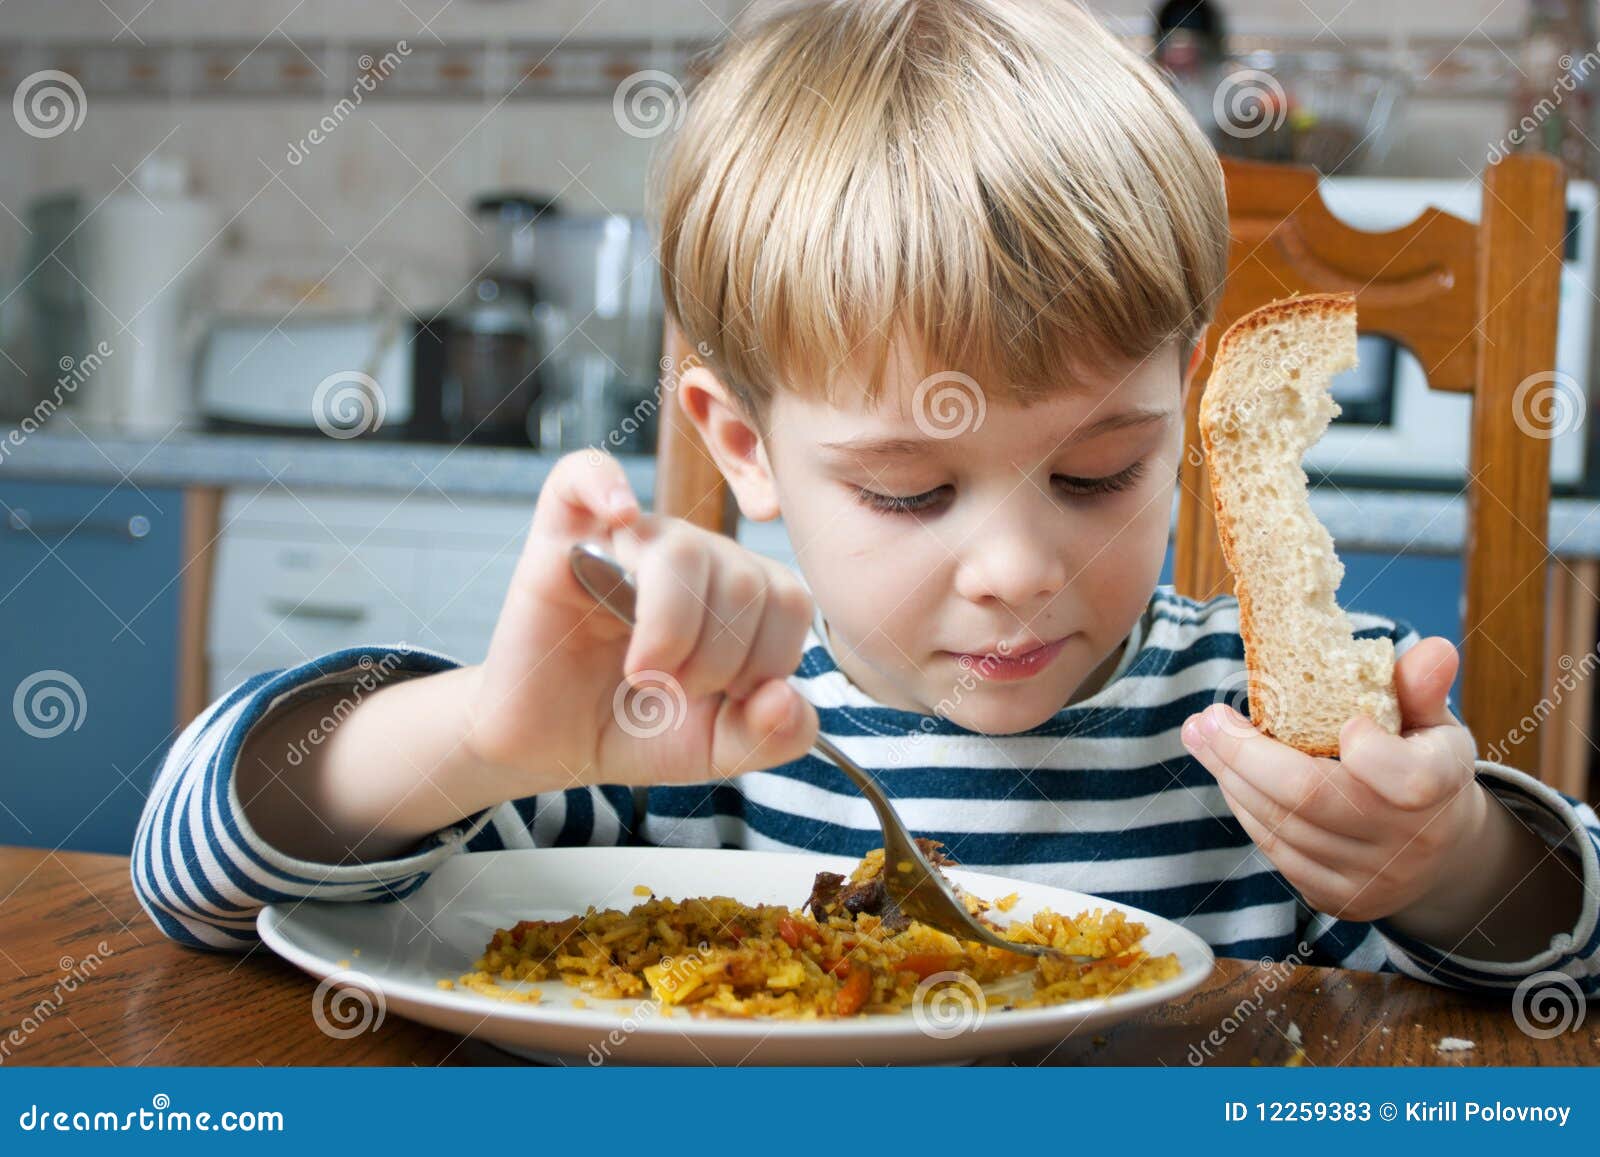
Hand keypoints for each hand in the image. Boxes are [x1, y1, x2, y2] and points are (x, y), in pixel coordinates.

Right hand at [462, 450, 819, 791]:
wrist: (551, 745)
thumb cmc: (635, 729)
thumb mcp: (717, 750)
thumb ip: (773, 736)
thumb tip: (784, 698)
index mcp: (737, 589)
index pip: (788, 598)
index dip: (768, 661)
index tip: (726, 699)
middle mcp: (691, 554)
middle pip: (741, 579)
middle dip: (716, 662)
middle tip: (671, 693)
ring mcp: (627, 539)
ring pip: (681, 550)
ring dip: (672, 631)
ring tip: (643, 671)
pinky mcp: (561, 536)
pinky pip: (584, 475)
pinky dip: (604, 485)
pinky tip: (619, 515)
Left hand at [1180, 637, 1484, 922]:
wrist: (1437, 850)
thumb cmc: (1423, 764)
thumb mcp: (1431, 723)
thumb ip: (1420, 687)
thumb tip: (1432, 649)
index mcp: (1440, 788)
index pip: (1405, 777)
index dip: (1366, 748)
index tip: (1339, 719)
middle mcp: (1407, 842)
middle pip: (1310, 796)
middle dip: (1244, 753)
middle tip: (1207, 718)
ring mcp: (1371, 878)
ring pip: (1282, 825)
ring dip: (1232, 777)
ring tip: (1203, 737)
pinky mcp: (1338, 898)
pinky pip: (1277, 851)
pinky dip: (1246, 807)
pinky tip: (1229, 775)